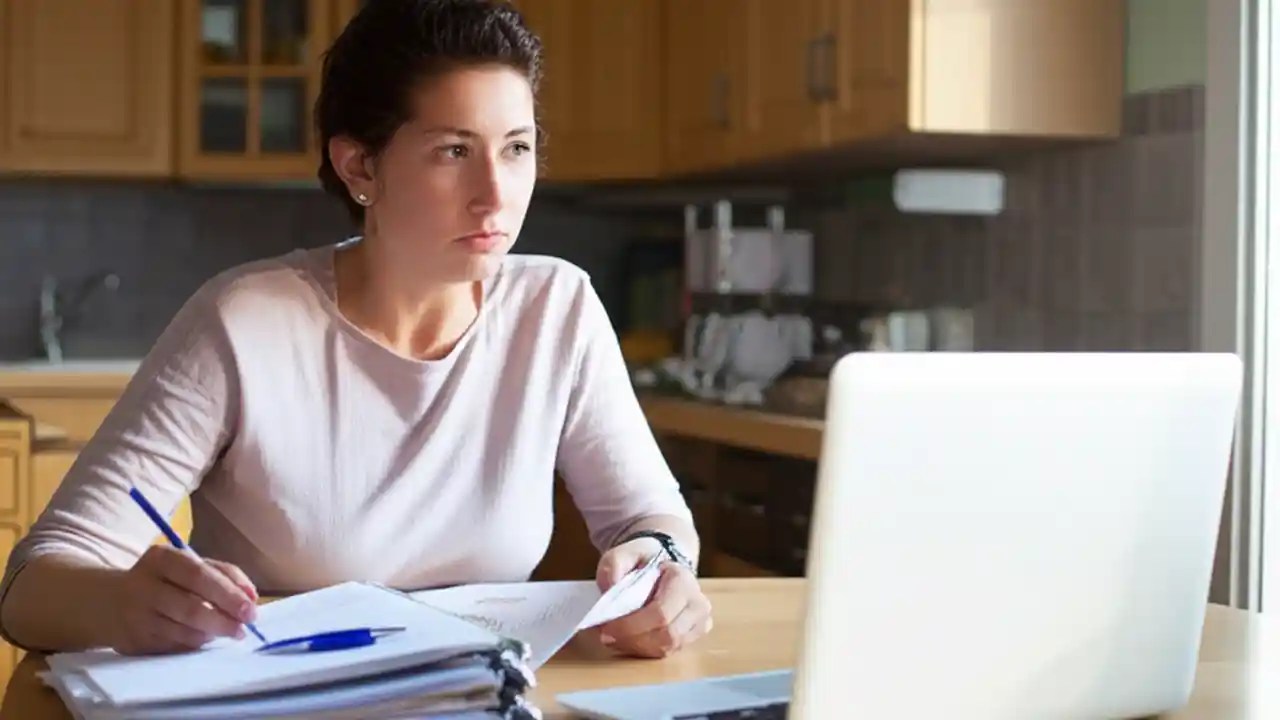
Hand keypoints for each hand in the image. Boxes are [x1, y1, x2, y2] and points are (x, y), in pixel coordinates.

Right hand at [103, 545, 258, 654]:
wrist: (107, 602)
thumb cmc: (162, 580)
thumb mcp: (186, 564)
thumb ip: (222, 574)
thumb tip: (252, 596)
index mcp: (161, 558)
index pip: (198, 574)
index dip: (227, 593)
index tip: (251, 607)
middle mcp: (143, 585)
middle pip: (190, 607)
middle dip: (223, 619)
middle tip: (244, 628)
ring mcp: (136, 616)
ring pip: (183, 631)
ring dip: (212, 634)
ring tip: (230, 632)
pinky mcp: (133, 641)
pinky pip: (173, 645)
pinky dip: (194, 642)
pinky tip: (204, 637)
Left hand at [594, 540, 712, 657]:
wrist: (663, 567)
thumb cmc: (644, 561)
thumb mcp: (624, 553)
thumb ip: (614, 565)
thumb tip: (611, 588)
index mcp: (682, 580)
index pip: (661, 613)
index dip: (631, 626)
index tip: (606, 628)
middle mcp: (697, 603)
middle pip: (667, 635)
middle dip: (632, 640)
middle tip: (607, 636)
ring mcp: (699, 622)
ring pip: (668, 648)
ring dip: (637, 647)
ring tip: (616, 638)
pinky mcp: (695, 636)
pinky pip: (669, 652)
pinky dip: (646, 650)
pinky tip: (630, 640)